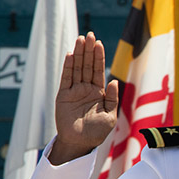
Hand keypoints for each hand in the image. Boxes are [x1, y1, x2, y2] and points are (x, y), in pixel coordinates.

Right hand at [49, 32, 118, 164]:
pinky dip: (68, 66)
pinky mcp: (63, 96)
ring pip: (77, 68)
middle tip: (89, 34)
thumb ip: (113, 99)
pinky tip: (71, 54)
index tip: (99, 43)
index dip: (99, 57)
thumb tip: (115, 82)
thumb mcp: (110, 116)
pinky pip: (66, 78)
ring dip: (79, 54)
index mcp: (99, 93)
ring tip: (80, 39)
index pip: (98, 70)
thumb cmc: (97, 132)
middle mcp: (86, 89)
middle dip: (89, 50)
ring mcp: (74, 91)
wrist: (80, 143)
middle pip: (87, 65)